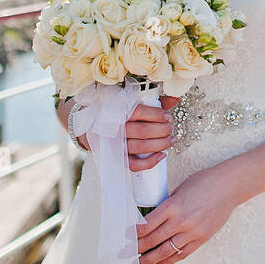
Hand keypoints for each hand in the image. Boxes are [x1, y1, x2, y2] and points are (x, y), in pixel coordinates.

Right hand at [58, 93, 180, 170]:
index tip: (167, 116)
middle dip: (162, 130)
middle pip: (143, 131)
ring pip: (141, 147)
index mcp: (116, 111)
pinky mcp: (116, 158)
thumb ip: (154, 100)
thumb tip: (176, 98)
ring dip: (161, 144)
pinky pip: (134, 165)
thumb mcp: (130, 101)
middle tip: (171, 128)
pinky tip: (162, 155)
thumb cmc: (114, 111)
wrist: (88, 125)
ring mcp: (115, 145)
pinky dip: (150, 162)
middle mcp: (115, 128)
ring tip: (171, 139)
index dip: (157, 115)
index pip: (139, 112)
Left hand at [135, 164, 243, 263]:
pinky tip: (159, 263)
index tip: (125, 238)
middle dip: (137, 249)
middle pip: (153, 240)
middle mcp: (181, 221)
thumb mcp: (180, 190)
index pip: (146, 225)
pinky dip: (169, 260)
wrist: (229, 187)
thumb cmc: (206, 182)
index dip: (134, 234)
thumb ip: (167, 205)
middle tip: (125, 255)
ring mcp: (192, 232)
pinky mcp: (201, 239)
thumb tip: (153, 219)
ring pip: (166, 252)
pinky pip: (182, 254)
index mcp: (173, 206)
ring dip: (150, 260)